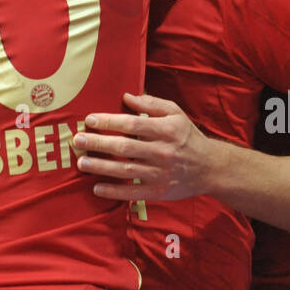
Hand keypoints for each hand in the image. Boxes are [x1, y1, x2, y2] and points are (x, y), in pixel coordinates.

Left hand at [73, 92, 218, 201]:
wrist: (211, 168)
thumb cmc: (188, 136)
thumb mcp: (176, 113)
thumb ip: (151, 104)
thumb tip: (126, 96)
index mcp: (167, 130)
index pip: (133, 125)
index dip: (109, 121)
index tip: (89, 120)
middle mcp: (163, 152)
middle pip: (125, 148)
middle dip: (98, 143)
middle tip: (78, 140)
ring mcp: (161, 174)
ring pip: (126, 171)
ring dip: (101, 167)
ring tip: (81, 162)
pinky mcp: (160, 192)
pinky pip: (133, 193)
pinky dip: (114, 192)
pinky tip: (97, 188)